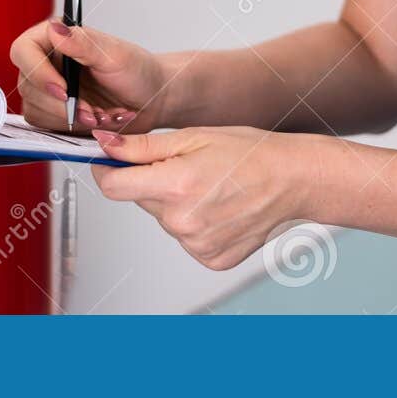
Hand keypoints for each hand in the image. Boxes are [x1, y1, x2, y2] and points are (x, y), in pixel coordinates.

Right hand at [9, 18, 170, 132]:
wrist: (152, 98)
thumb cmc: (137, 70)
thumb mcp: (114, 54)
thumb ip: (83, 44)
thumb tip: (56, 29)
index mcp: (55, 39)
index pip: (24, 51)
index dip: (38, 73)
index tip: (64, 90)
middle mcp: (47, 64)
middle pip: (29, 88)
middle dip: (62, 105)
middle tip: (92, 110)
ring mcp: (48, 91)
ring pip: (37, 112)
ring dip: (71, 119)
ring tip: (101, 114)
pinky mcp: (55, 115)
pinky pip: (50, 129)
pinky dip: (75, 129)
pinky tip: (98, 120)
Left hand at [89, 126, 324, 269]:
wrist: (292, 180)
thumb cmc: (249, 153)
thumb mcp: (193, 137)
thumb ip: (142, 146)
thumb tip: (104, 145)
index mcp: (175, 185)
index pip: (113, 187)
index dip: (107, 170)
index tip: (111, 161)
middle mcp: (182, 221)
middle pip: (141, 201)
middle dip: (152, 183)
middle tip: (186, 168)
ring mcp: (197, 244)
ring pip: (165, 220)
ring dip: (175, 204)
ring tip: (210, 187)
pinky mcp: (211, 259)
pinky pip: (187, 238)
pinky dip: (196, 224)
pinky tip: (219, 208)